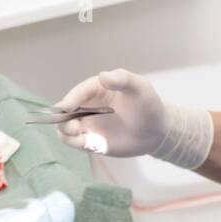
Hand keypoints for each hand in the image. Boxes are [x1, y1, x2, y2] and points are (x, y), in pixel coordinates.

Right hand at [54, 68, 212, 168]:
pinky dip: (76, 144)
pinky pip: (76, 142)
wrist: (157, 131)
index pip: (78, 92)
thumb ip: (123, 79)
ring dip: (67, 133)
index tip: (65, 107)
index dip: (70, 99)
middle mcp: (88, 106)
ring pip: (66, 129)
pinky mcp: (92, 141)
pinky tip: (88, 145)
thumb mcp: (140, 87)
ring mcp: (88, 124)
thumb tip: (103, 76)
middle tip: (74, 127)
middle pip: (66, 111)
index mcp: (97, 89)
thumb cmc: (148, 105)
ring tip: (80, 138)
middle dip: (63, 118)